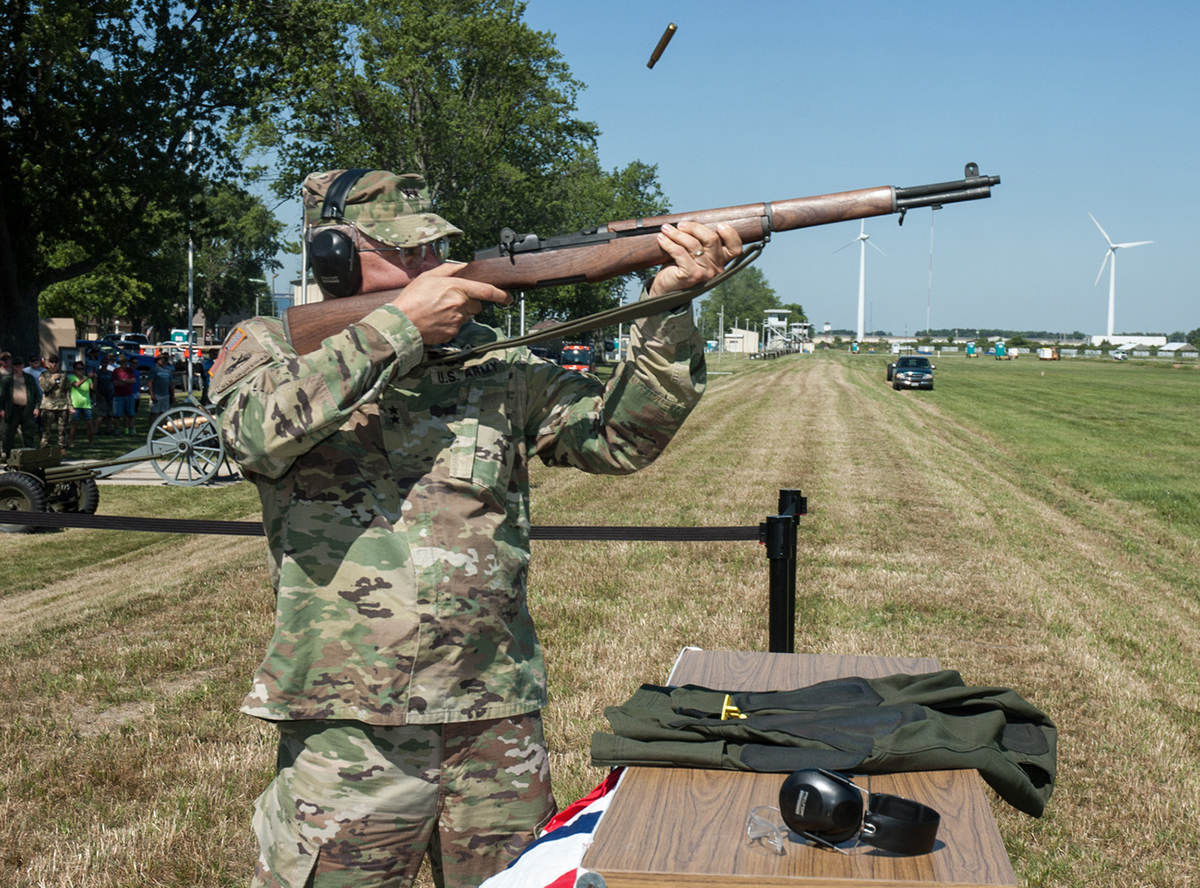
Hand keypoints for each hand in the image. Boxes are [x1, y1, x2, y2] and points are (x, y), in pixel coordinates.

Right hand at [390, 262, 512, 344]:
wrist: (401, 322)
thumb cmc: (412, 298)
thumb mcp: (429, 276)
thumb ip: (449, 270)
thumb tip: (463, 266)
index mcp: (457, 288)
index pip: (487, 291)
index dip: (501, 295)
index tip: (508, 298)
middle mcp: (460, 304)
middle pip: (476, 305)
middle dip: (469, 303)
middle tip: (449, 301)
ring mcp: (457, 320)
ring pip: (466, 316)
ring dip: (458, 313)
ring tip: (439, 311)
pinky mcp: (453, 333)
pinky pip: (458, 327)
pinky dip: (451, 323)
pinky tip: (437, 320)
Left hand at [648, 220, 742, 298]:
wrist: (665, 289)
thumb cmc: (679, 268)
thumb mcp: (693, 253)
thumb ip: (698, 241)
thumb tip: (687, 222)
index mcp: (721, 261)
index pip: (735, 248)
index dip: (730, 234)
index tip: (718, 225)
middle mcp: (716, 268)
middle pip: (712, 239)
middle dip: (694, 227)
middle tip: (680, 225)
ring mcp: (705, 273)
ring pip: (694, 244)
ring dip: (677, 234)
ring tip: (666, 229)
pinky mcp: (691, 275)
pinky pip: (680, 252)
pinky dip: (669, 243)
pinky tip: (661, 239)